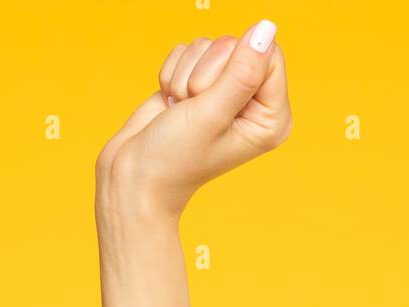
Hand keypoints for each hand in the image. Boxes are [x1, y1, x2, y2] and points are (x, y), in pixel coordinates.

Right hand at [96, 20, 291, 220]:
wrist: (136, 175)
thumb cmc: (176, 158)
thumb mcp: (212, 114)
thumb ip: (242, 71)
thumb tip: (266, 27)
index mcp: (271, 118)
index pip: (268, 54)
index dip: (234, 65)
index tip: (213, 98)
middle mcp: (254, 102)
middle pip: (236, 45)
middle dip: (204, 73)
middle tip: (194, 109)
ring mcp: (226, 90)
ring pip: (207, 45)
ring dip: (184, 76)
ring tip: (182, 111)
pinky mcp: (200, 81)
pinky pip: (187, 49)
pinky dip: (172, 74)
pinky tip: (172, 105)